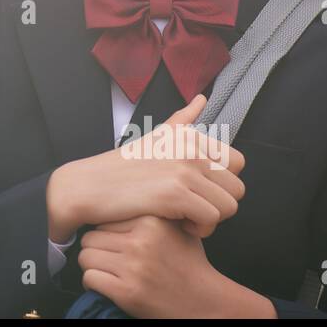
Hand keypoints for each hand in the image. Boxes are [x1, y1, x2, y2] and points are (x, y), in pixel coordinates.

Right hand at [45, 94, 245, 240]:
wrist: (88, 185)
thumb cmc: (121, 167)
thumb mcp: (155, 136)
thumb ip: (182, 119)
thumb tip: (202, 98)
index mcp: (190, 135)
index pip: (238, 163)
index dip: (222, 183)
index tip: (197, 189)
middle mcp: (191, 148)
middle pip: (237, 188)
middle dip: (218, 204)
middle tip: (191, 208)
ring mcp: (183, 169)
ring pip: (228, 207)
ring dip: (210, 220)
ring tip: (184, 217)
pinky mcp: (176, 194)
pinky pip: (211, 219)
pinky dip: (198, 229)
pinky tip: (177, 223)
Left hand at [76, 215, 226, 317]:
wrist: (206, 301)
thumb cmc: (189, 264)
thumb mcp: (176, 227)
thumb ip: (151, 211)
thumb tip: (119, 194)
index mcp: (151, 221)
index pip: (104, 218)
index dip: (108, 231)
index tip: (116, 240)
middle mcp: (141, 241)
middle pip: (90, 237)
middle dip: (98, 248)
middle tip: (111, 258)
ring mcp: (133, 267)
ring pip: (85, 257)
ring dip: (94, 266)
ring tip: (110, 271)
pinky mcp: (127, 291)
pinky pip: (89, 278)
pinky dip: (94, 284)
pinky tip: (109, 285)